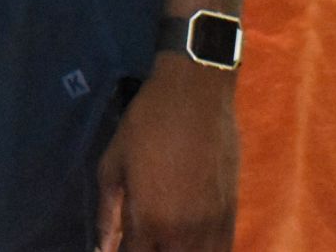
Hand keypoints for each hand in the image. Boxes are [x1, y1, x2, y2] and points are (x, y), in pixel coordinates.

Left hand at [94, 53, 238, 250]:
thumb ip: (108, 212)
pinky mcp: (233, 216)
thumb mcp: (113, 164)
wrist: (196, 98)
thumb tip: (102, 247)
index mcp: (150, 221)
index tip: (117, 246)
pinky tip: (188, 243)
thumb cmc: (147, 125)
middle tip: (139, 239)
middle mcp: (185, 234)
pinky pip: (222, 251)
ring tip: (161, 240)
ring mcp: (214, 228)